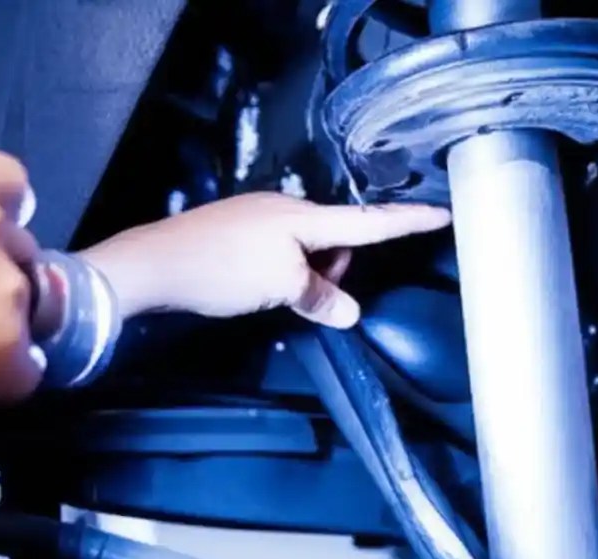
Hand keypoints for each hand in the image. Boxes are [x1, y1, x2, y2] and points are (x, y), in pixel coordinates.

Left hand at [80, 193, 450, 327]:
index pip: (368, 223)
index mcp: (304, 216)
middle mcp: (285, 207)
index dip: (407, 222)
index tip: (443, 212)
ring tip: (276, 296)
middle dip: (336, 269)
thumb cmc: (221, 271)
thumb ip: (320, 298)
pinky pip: (278, 247)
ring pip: (305, 246)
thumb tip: (348, 312)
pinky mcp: (236, 228)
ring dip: (306, 273)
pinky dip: (282, 270)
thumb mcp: (279, 288)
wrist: (153, 264)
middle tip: (310, 299)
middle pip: (336, 238)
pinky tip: (256, 287)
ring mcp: (258, 215)